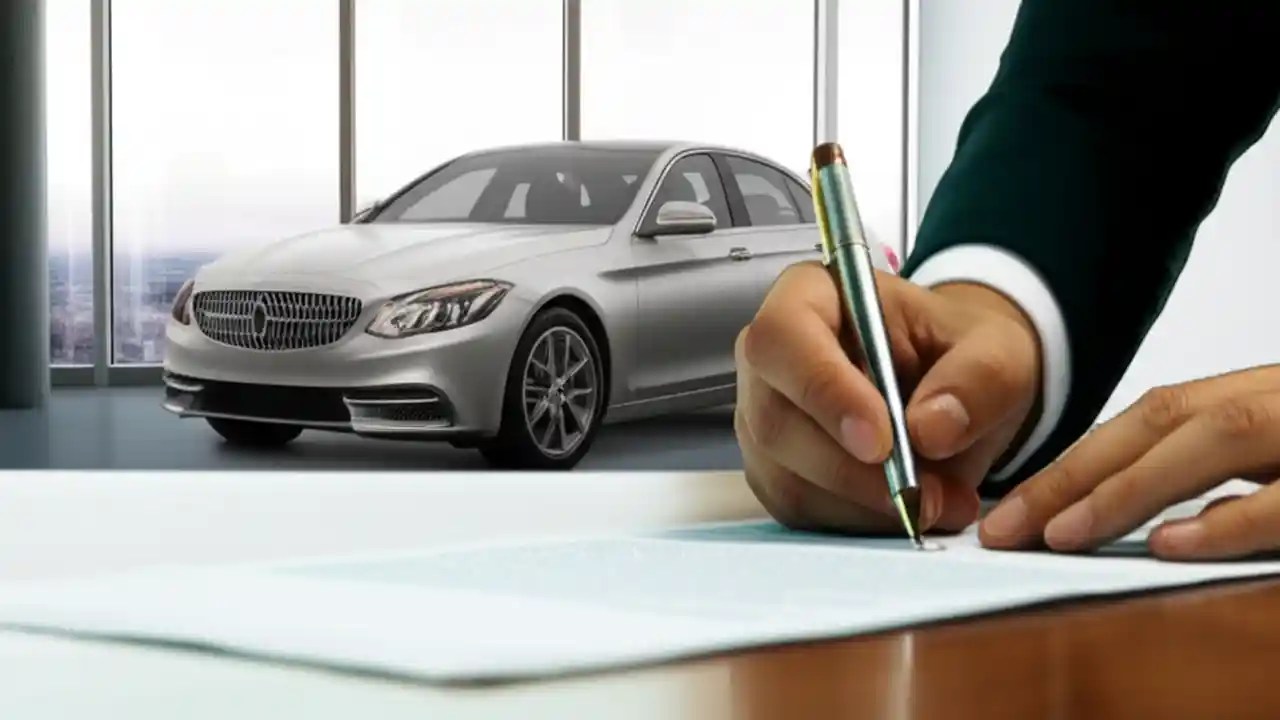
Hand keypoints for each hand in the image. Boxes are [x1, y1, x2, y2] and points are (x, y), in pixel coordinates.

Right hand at [734, 261, 1041, 534]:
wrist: (952, 389)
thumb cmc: (958, 351)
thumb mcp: (998, 349)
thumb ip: (978, 378)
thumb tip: (930, 429)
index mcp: (812, 296)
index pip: (783, 337)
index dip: (823, 391)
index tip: (880, 442)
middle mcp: (772, 357)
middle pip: (775, 420)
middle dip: (853, 471)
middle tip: (926, 493)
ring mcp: (763, 417)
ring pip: (785, 477)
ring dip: (863, 505)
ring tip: (938, 500)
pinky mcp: (774, 470)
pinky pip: (799, 511)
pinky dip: (857, 522)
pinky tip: (906, 506)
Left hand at [980, 366, 1279, 559]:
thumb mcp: (1278, 464)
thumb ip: (1226, 484)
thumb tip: (1153, 527)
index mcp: (1261, 397)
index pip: (1154, 419)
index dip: (1076, 463)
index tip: (1009, 514)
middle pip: (1166, 420)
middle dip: (1074, 475)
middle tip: (1003, 530)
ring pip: (1219, 438)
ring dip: (1131, 488)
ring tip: (1060, 535)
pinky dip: (1226, 522)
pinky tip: (1168, 545)